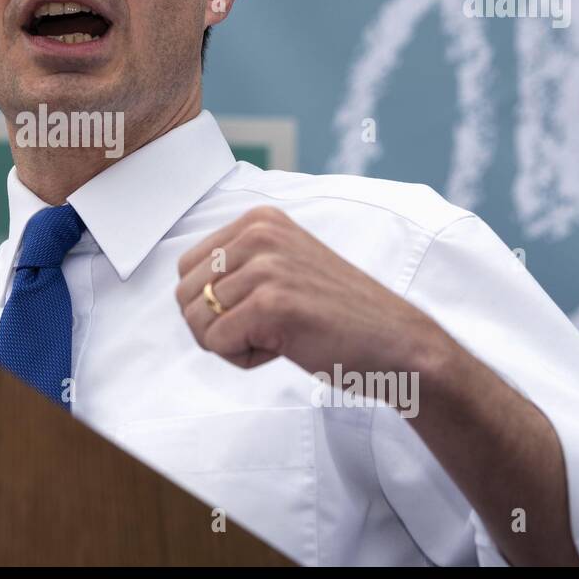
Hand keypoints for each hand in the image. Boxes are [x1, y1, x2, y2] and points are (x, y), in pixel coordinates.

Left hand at [175, 206, 447, 380]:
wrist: (396, 343)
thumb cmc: (337, 314)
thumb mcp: (283, 265)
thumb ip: (238, 264)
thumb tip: (182, 287)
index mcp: (259, 220)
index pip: (187, 267)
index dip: (212, 303)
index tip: (257, 310)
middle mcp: (259, 234)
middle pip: (185, 295)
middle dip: (216, 325)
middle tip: (266, 330)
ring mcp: (265, 267)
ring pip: (198, 321)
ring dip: (232, 343)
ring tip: (277, 337)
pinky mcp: (271, 304)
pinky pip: (217, 343)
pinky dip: (243, 358)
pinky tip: (284, 348)